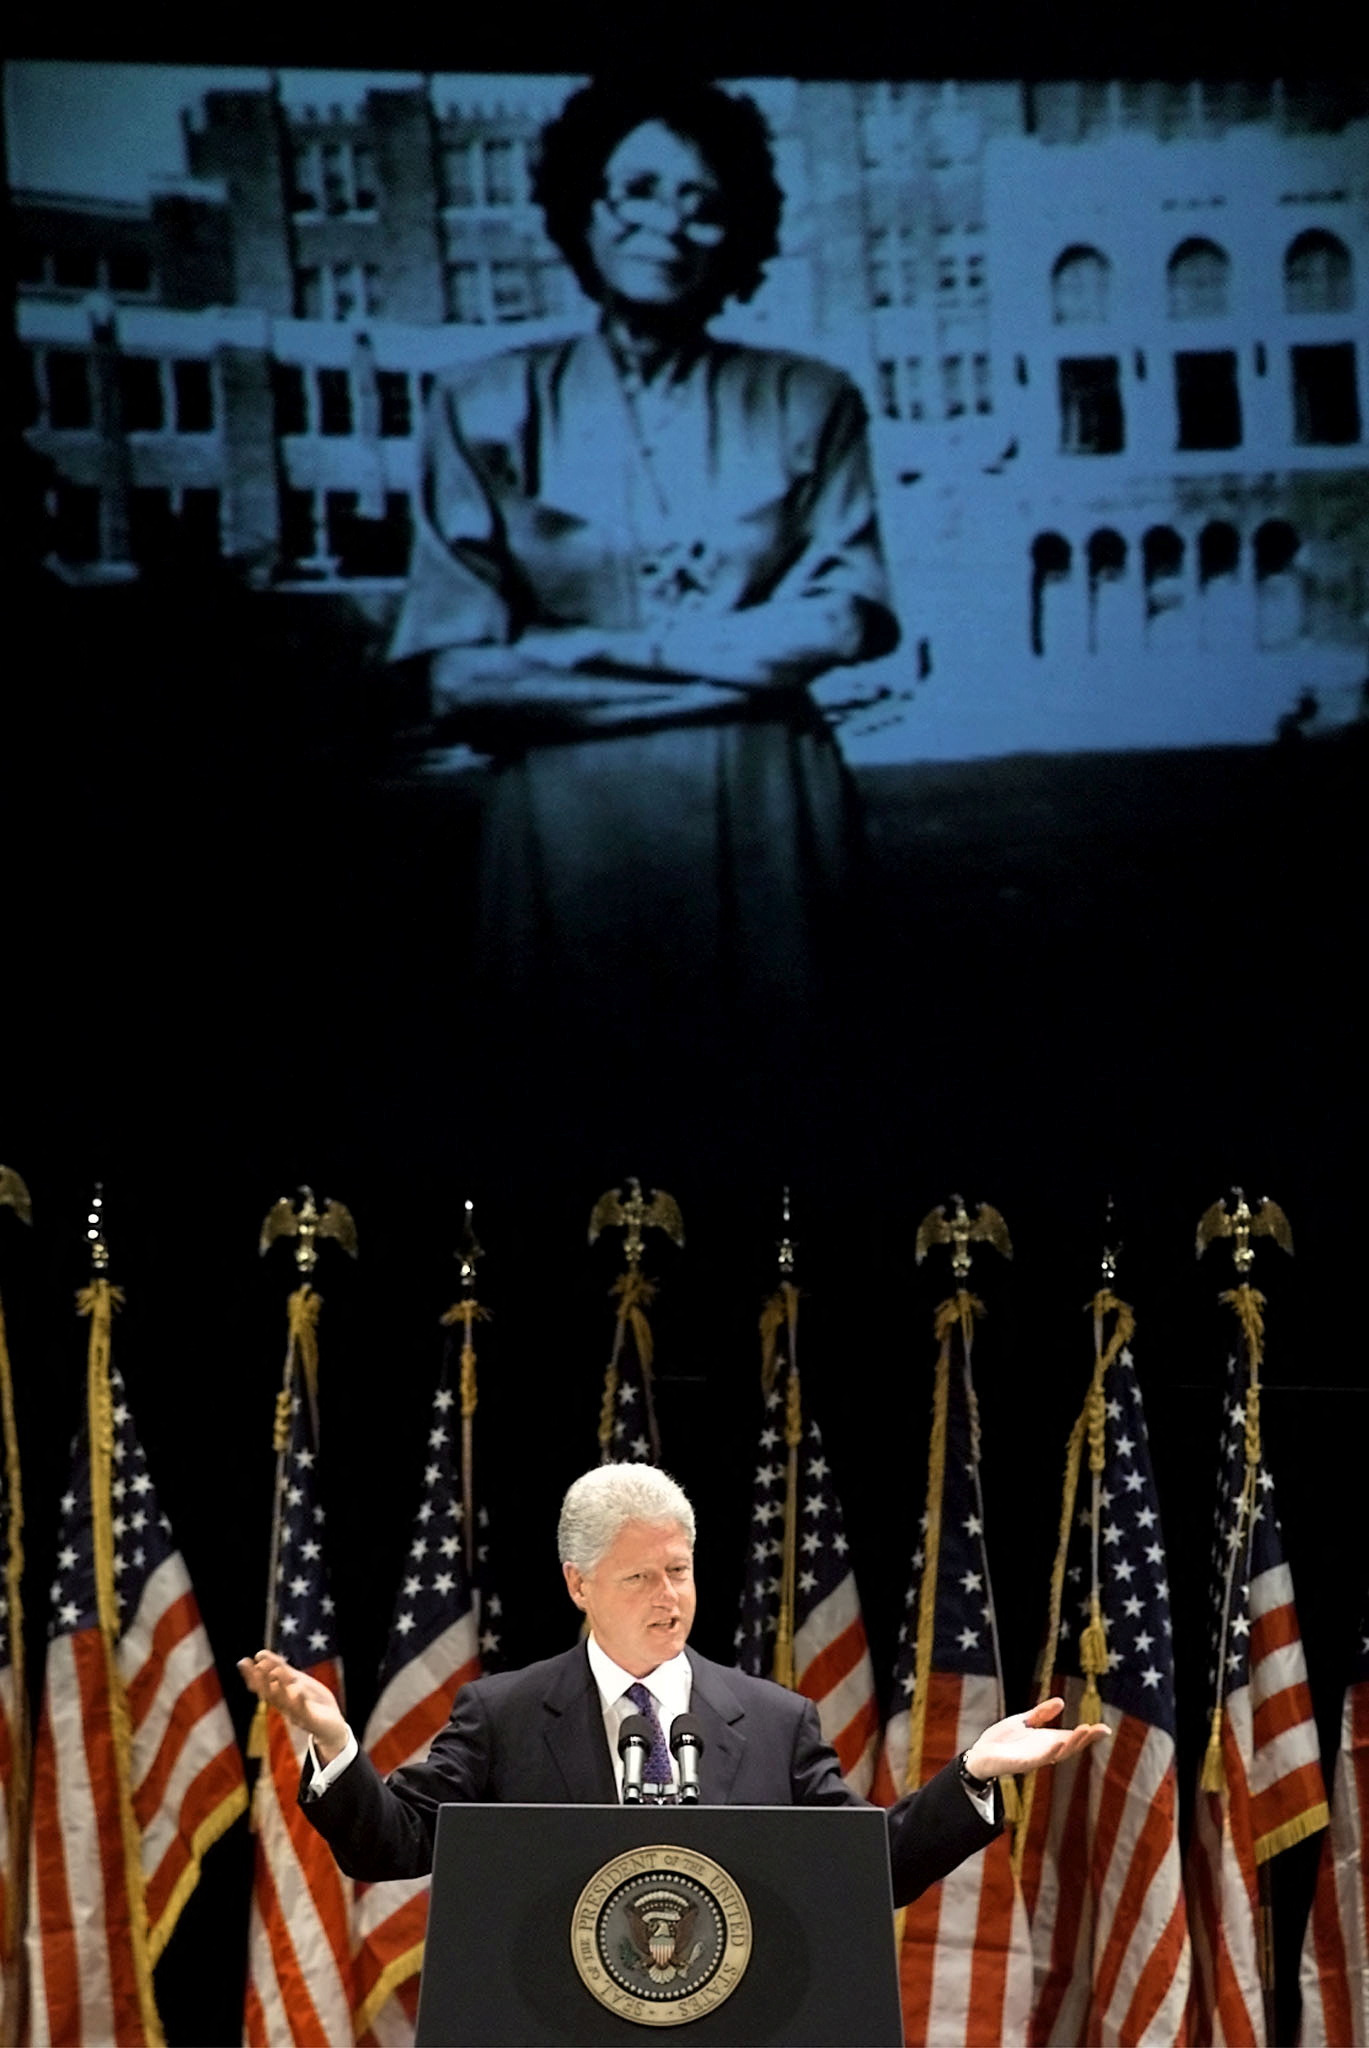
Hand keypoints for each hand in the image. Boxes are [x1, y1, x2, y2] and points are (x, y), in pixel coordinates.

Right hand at [238, 1649, 349, 1761]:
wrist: (333, 1726)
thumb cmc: (313, 1701)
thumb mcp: (297, 1681)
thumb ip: (281, 1669)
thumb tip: (259, 1654)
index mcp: (280, 1697)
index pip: (262, 1686)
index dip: (252, 1675)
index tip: (243, 1662)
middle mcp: (285, 1707)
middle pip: (270, 1695)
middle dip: (261, 1681)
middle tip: (255, 1666)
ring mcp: (297, 1715)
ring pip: (285, 1703)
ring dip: (278, 1690)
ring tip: (273, 1675)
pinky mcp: (312, 1722)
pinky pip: (305, 1712)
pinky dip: (300, 1702)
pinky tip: (296, 1691)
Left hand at [963, 1697, 1110, 1780]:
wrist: (979, 1755)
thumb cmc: (1002, 1740)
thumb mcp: (1023, 1721)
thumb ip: (1041, 1713)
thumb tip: (1061, 1702)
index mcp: (1046, 1742)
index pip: (1071, 1738)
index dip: (1088, 1735)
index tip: (1105, 1729)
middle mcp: (1043, 1752)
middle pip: (1069, 1747)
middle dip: (1084, 1739)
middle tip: (1099, 1729)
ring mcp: (1033, 1759)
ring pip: (1057, 1754)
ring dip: (1071, 1744)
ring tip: (1084, 1731)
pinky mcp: (1019, 1764)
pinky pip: (1037, 1759)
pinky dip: (1049, 1752)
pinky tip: (1058, 1743)